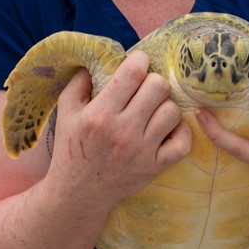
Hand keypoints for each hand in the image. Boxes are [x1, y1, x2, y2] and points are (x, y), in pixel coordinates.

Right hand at [47, 51, 191, 206]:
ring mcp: (141, 151)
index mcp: (100, 114)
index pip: (133, 73)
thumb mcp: (66, 111)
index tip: (137, 63)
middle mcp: (123, 131)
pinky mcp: (154, 167)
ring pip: (172, 111)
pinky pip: (183, 142)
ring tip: (153, 110)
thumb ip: (80, 81)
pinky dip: (180, 132)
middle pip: (158, 87)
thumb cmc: (72, 147)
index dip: (140, 60)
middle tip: (145, 88)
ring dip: (164, 105)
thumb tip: (100, 56)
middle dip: (153, 81)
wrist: (78, 192)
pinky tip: (167, 128)